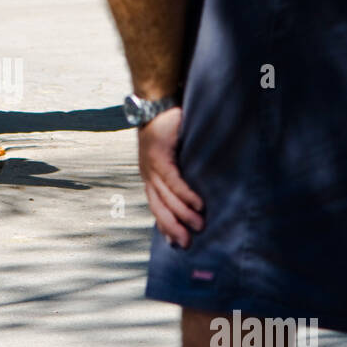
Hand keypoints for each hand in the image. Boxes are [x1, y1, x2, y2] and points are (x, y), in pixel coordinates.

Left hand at [137, 106, 203, 246]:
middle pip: (158, 206)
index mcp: (149, 175)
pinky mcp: (159, 155)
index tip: (175, 242)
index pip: (156, 205)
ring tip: (199, 226)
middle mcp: (147, 173)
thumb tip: (195, 192)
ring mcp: (150, 165)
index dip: (164, 224)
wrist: (156, 102)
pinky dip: (185, 193)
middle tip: (187, 243)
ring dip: (182, 213)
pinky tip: (196, 205)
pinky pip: (172, 179)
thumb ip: (178, 172)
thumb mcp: (172, 154)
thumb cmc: (167, 128)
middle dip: (172, 227)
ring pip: (166, 196)